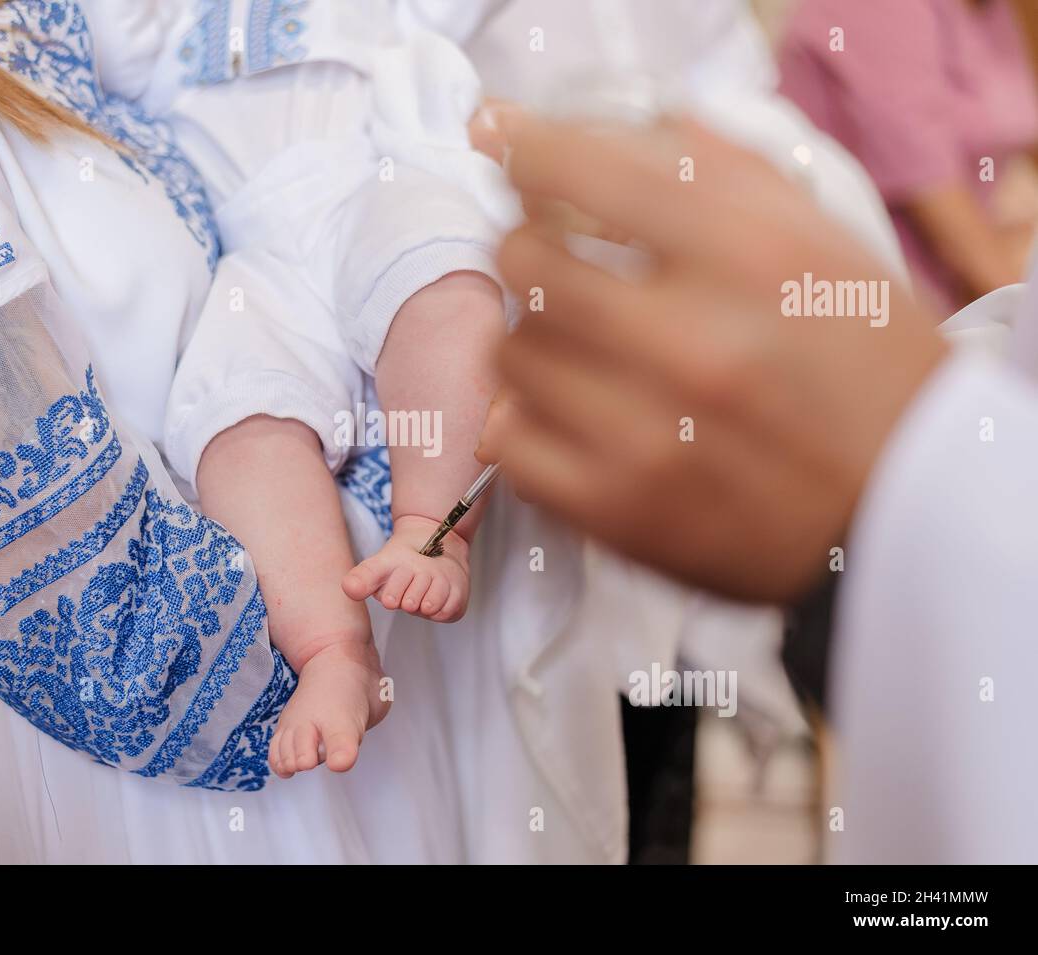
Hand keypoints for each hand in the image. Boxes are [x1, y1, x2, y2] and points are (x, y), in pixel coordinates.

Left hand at [483, 115, 947, 600]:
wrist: (906, 512)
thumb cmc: (867, 368)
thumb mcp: (826, 244)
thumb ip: (724, 173)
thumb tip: (629, 130)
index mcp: (753, 259)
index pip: (587, 172)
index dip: (531, 156)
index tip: (521, 163)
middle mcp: (695, 343)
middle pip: (528, 262)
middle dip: (526, 248)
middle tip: (544, 259)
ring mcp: (649, 436)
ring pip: (514, 352)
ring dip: (532, 338)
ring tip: (574, 346)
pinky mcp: (617, 512)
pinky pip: (511, 442)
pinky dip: (526, 420)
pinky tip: (566, 413)